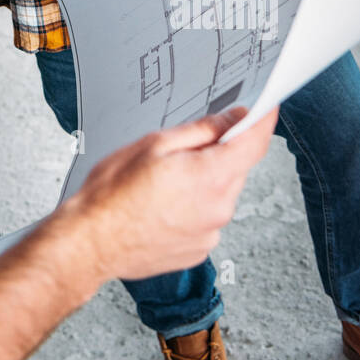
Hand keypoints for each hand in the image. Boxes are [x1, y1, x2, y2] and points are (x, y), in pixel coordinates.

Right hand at [67, 107, 277, 282]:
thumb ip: (200, 131)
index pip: (254, 144)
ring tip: (159, 184)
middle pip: (234, 168)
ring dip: (201, 182)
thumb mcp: (154, 144)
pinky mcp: (199, 250)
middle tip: (177, 152)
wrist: (92, 242)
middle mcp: (219, 208)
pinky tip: (160, 206)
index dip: (262, 122)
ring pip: (219, 193)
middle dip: (216, 154)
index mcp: (211, 176)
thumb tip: (230, 120)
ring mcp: (210, 232)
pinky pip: (205, 218)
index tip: (267, 109)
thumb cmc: (113, 193)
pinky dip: (191, 207)